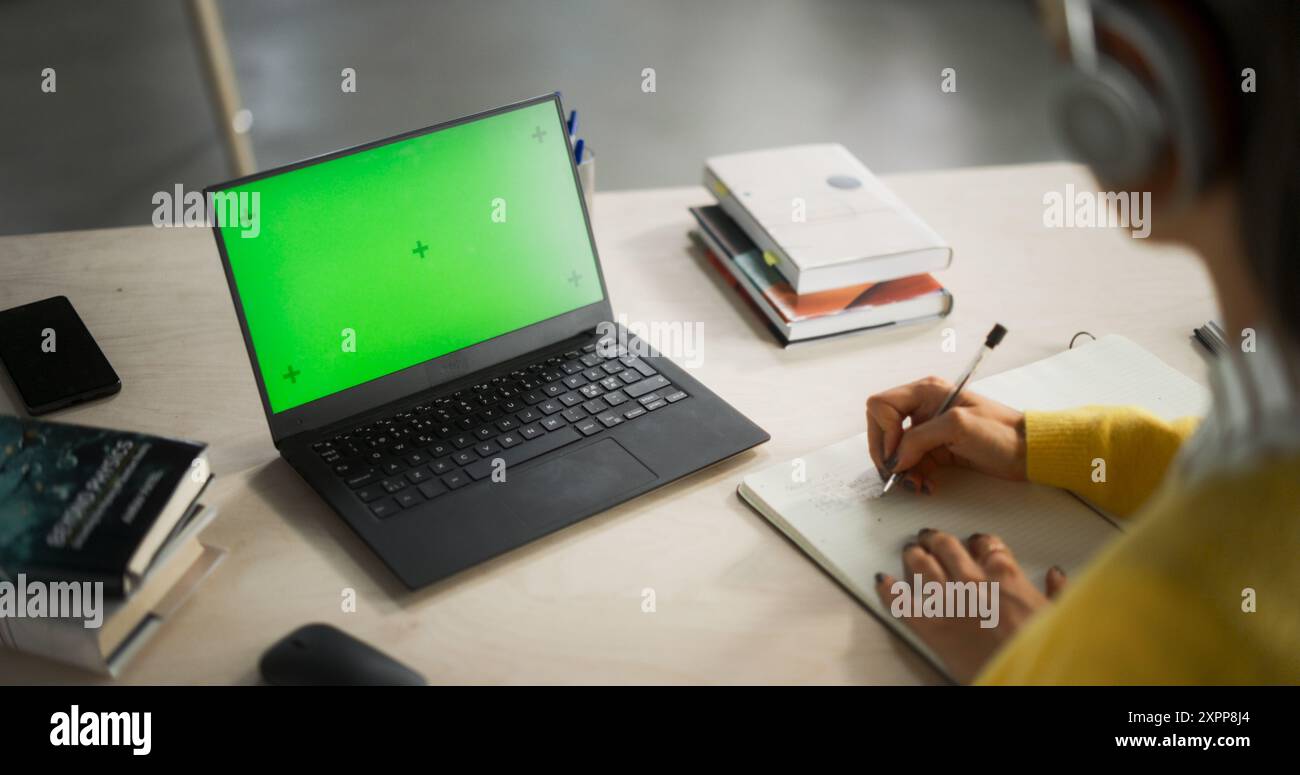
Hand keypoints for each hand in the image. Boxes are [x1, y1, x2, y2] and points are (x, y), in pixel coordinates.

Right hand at [865, 376, 1026, 492]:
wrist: (1028, 452)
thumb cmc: (1001, 432)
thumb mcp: (957, 427)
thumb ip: (919, 439)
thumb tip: (894, 459)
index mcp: (926, 391)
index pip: (881, 406)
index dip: (883, 432)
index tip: (896, 454)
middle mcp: (922, 407)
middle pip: (882, 428)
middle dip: (887, 453)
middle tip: (896, 474)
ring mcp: (928, 430)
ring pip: (895, 450)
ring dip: (901, 469)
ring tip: (916, 484)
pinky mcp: (936, 449)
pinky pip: (911, 463)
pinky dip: (914, 476)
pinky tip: (926, 485)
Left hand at [875, 529, 1067, 682]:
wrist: (1026, 676)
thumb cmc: (1043, 649)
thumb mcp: (1058, 615)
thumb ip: (1056, 592)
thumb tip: (1056, 576)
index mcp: (1006, 576)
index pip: (986, 544)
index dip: (978, 541)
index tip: (975, 542)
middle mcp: (974, 582)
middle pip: (947, 547)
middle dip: (937, 539)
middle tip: (932, 538)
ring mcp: (949, 602)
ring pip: (922, 565)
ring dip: (914, 554)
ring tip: (910, 550)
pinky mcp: (932, 627)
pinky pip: (902, 603)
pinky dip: (889, 590)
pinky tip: (881, 581)